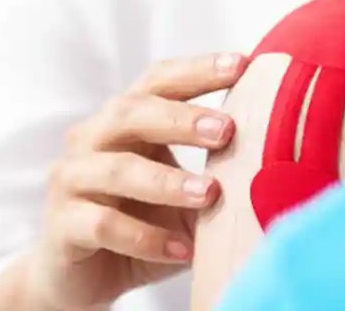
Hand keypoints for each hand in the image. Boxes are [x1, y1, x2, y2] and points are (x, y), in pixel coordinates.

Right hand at [2, 53, 247, 310]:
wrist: (79, 279)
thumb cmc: (141, 226)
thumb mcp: (185, 198)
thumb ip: (219, 176)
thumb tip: (282, 160)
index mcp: (125, 121)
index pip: (158, 81)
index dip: (197, 71)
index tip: (241, 65)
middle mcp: (92, 140)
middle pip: (131, 112)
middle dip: (181, 118)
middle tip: (225, 131)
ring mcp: (72, 180)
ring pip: (116, 169)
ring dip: (166, 182)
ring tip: (210, 194)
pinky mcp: (63, 225)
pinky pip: (103, 225)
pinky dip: (146, 237)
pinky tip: (183, 251)